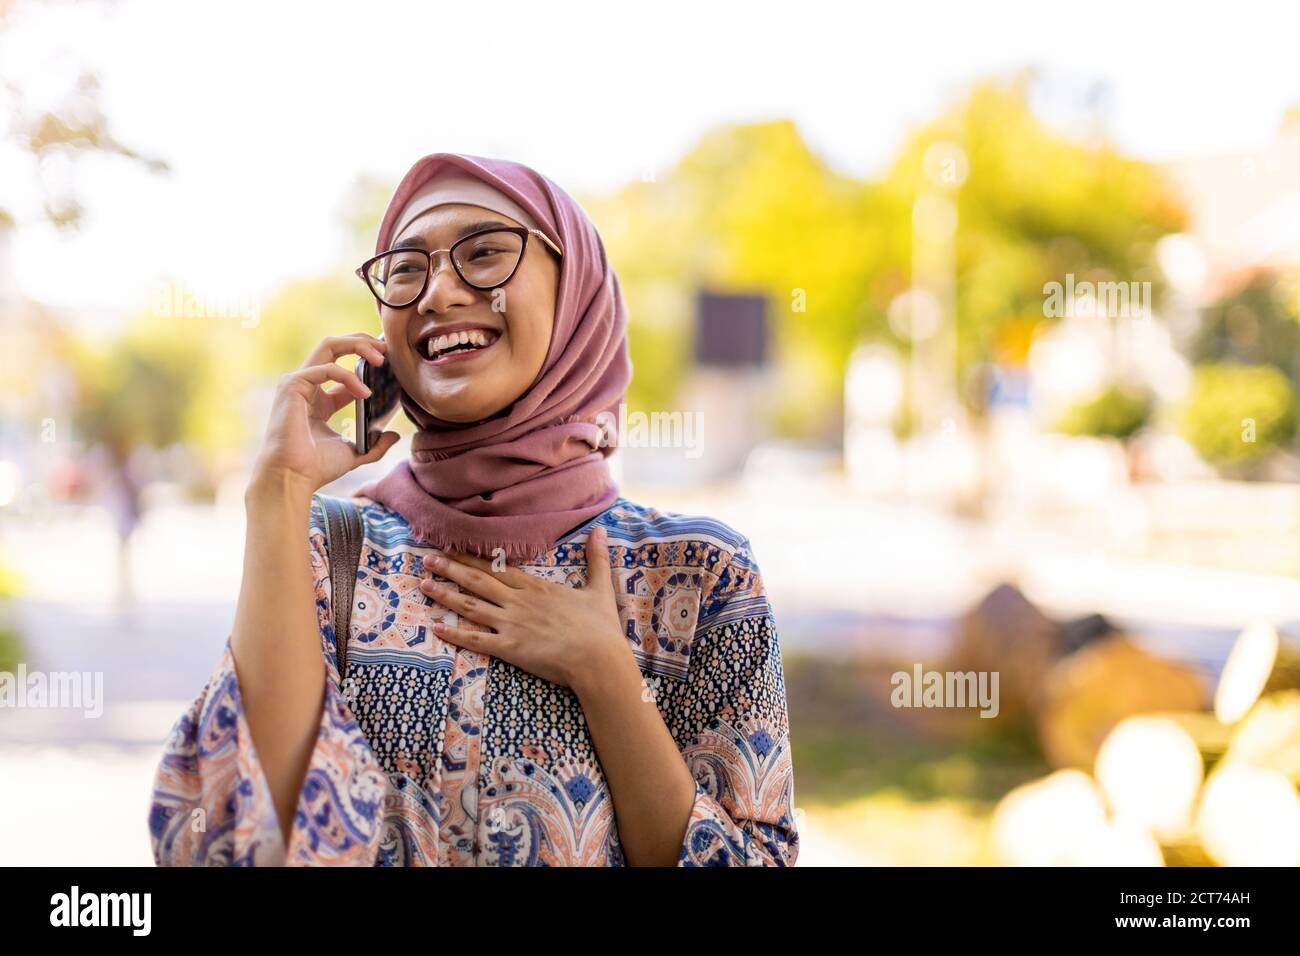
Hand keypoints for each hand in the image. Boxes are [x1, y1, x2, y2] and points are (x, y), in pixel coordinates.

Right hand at [249, 333, 400, 498]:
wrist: (293, 477)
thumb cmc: (316, 468)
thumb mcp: (355, 453)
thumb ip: (375, 444)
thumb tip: (394, 435)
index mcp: (319, 400)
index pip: (344, 370)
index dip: (367, 363)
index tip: (391, 366)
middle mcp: (307, 386)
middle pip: (334, 347)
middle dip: (361, 341)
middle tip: (386, 348)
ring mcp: (298, 383)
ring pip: (328, 345)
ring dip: (358, 345)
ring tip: (381, 359)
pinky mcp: (293, 385)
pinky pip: (327, 368)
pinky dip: (349, 376)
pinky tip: (365, 393)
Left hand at [418, 526, 633, 694]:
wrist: (598, 659)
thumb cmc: (600, 627)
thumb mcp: (600, 588)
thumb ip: (597, 559)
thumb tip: (602, 531)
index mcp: (537, 587)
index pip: (498, 567)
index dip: (473, 556)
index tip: (453, 546)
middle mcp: (518, 601)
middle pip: (477, 581)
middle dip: (450, 568)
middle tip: (427, 558)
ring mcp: (511, 624)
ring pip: (471, 606)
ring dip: (445, 594)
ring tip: (424, 584)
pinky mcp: (509, 648)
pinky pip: (475, 640)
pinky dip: (454, 633)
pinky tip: (436, 627)